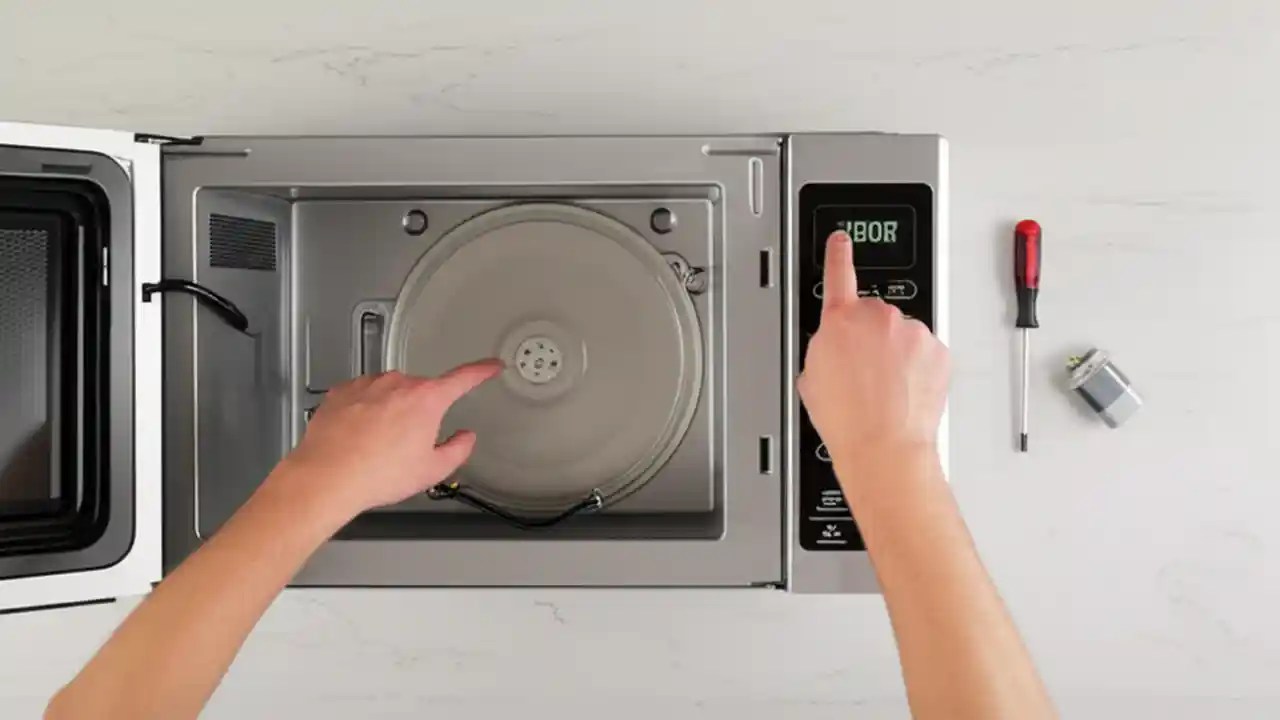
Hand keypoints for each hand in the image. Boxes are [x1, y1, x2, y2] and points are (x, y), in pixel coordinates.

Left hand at [271, 360, 503, 520]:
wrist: (327, 476)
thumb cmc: (379, 474)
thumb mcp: (432, 471)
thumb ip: (458, 450)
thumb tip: (465, 437)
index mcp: (427, 399)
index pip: (464, 378)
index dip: (482, 371)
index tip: (491, 366)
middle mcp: (398, 383)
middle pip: (421, 393)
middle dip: (419, 414)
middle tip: (408, 446)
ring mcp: (368, 384)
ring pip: (390, 393)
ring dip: (391, 412)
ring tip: (377, 446)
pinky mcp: (342, 391)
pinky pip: (363, 396)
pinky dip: (365, 412)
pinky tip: (359, 437)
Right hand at [798, 231, 948, 477]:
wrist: (884, 445)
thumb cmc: (847, 420)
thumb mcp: (812, 378)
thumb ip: (824, 348)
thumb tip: (836, 348)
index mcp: (839, 322)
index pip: (837, 276)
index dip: (837, 255)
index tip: (841, 240)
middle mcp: (877, 318)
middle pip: (873, 315)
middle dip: (870, 337)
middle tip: (865, 373)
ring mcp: (910, 332)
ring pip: (902, 335)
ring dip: (896, 354)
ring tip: (886, 390)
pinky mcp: (936, 349)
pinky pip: (925, 352)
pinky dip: (918, 368)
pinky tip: (905, 391)